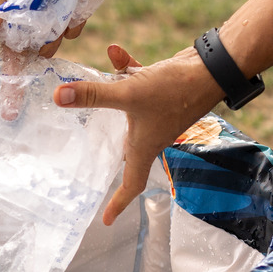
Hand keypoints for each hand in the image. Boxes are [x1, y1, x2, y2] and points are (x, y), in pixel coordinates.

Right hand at [0, 0, 86, 56]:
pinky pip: (70, 32)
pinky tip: (73, 9)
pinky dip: (72, 24)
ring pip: (46, 45)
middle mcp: (20, 22)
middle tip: (30, 37)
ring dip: (51, 37)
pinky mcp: (69, 18)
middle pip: (17, 50)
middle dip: (23, 49)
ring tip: (56, 19)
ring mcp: (45, 22)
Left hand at [52, 43, 224, 225]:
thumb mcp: (128, 94)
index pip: (129, 184)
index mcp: (144, 146)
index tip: (105, 220)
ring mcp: (156, 113)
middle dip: (104, 149)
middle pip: (123, 149)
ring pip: (124, 108)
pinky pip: (135, 83)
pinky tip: (114, 51)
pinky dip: (123, 69)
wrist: (214, 67)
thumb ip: (93, 96)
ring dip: (107, 94)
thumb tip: (58, 97)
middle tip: (85, 153)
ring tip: (85, 87)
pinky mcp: (160, 91)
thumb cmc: (175, 90)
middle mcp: (150, 134)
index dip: (117, 204)